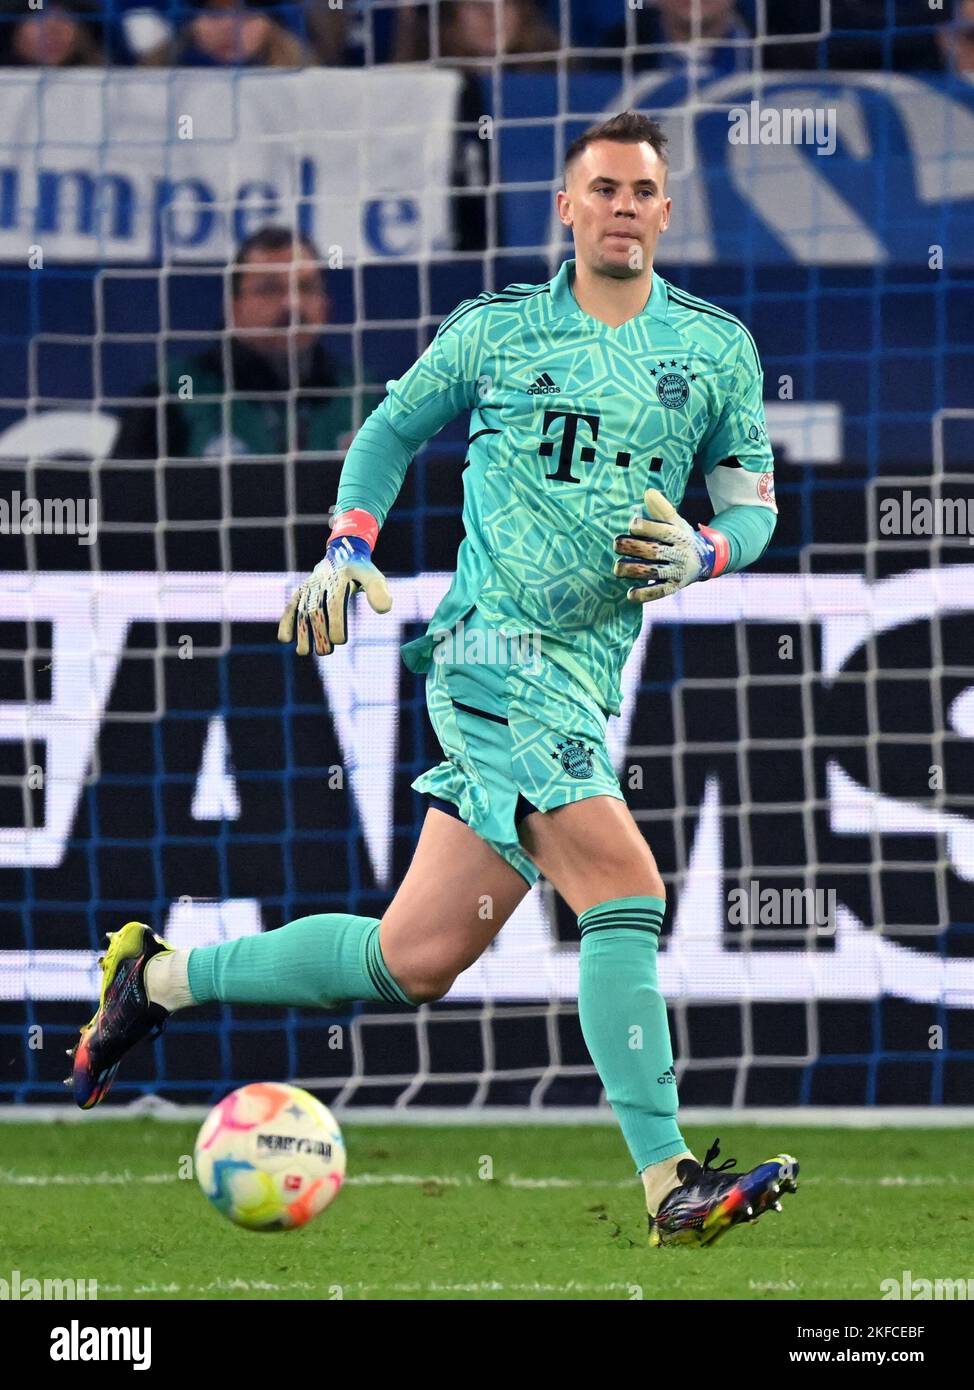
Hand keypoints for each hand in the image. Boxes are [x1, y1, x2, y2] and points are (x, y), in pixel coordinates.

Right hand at [277, 535, 391, 654]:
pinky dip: (287, 621)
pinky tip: (285, 639)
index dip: (336, 622)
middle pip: (317, 610)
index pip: (335, 602)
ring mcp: (309, 588)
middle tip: (325, 652)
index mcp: (338, 579)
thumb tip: (384, 609)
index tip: (340, 641)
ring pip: (302, 611)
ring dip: (301, 632)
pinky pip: (291, 606)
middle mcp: (320, 583)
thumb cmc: (360, 570)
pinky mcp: (301, 592)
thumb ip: (377, 589)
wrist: (343, 553)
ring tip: (303, 652)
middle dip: (319, 632)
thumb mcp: (372, 576)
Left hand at [612, 488, 719, 603]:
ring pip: (654, 571)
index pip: (664, 531)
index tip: (632, 524)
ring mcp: (678, 572)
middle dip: (635, 548)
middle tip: (616, 544)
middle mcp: (680, 554)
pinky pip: (659, 592)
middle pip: (655, 551)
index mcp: (680, 536)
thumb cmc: (683, 538)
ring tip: (617, 569)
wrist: (707, 560)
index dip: (648, 528)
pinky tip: (629, 595)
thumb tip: (648, 492)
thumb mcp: (677, 522)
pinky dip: (645, 594)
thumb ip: (662, 509)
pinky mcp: (675, 586)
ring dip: (635, 571)